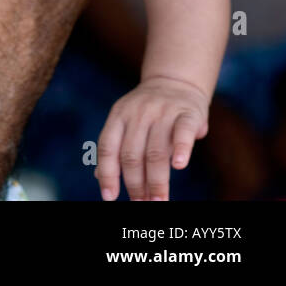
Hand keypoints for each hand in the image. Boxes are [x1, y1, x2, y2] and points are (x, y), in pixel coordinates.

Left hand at [96, 74, 209, 200]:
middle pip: (132, 154)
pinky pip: (182, 132)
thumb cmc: (148, 112)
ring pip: (156, 151)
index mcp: (118, 116)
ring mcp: (162, 112)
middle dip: (135, 184)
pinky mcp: (187, 113)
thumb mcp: (125, 122)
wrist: (176, 81)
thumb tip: (98, 175)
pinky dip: (181, 149)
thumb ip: (114, 147)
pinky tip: (179, 166)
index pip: (108, 148)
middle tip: (141, 204)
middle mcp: (137, 114)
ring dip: (157, 180)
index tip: (109, 197)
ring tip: (158, 200)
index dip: (108, 174)